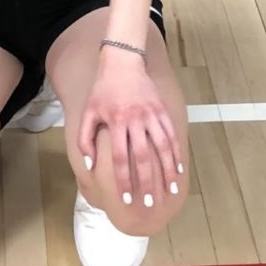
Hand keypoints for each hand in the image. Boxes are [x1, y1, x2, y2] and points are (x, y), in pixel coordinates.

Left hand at [78, 48, 182, 206]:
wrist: (122, 61)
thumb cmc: (103, 90)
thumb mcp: (88, 111)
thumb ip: (85, 139)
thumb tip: (89, 166)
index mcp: (116, 122)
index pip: (119, 157)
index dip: (123, 180)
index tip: (125, 199)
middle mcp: (135, 119)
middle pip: (143, 157)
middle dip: (146, 183)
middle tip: (149, 204)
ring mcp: (151, 114)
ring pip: (162, 147)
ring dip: (168, 171)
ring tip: (172, 191)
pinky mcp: (161, 110)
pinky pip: (171, 135)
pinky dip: (176, 153)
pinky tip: (179, 168)